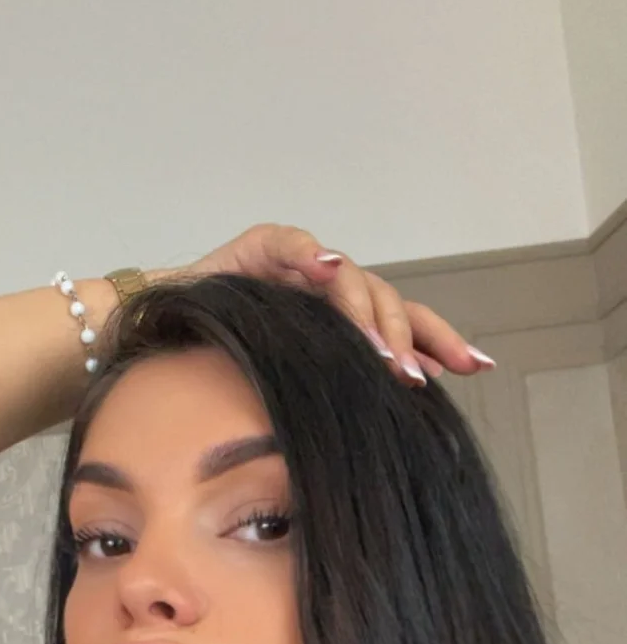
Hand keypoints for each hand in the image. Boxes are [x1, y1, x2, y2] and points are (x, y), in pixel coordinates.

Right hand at [179, 223, 495, 386]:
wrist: (166, 342)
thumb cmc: (230, 371)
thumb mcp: (303, 386)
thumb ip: (349, 385)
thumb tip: (412, 398)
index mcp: (349, 321)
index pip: (406, 327)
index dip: (441, 343)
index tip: (476, 368)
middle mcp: (335, 288)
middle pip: (388, 302)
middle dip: (407, 340)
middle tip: (412, 379)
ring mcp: (303, 265)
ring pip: (350, 280)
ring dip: (364, 316)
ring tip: (376, 351)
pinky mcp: (262, 247)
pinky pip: (290, 245)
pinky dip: (308, 254)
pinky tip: (325, 268)